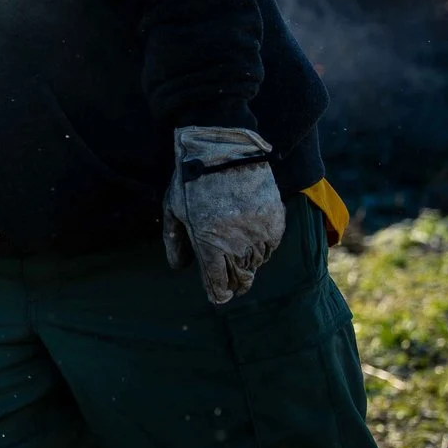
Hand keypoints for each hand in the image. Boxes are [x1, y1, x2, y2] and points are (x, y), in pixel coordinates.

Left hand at [162, 125, 285, 304]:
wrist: (223, 148)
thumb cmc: (190, 179)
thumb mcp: (173, 209)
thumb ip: (175, 240)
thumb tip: (179, 267)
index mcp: (208, 241)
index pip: (217, 279)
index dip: (218, 292)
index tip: (220, 298)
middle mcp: (236, 241)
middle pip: (241, 275)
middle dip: (237, 284)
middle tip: (235, 289)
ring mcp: (258, 229)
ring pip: (257, 261)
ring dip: (249, 267)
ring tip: (243, 268)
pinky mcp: (274, 217)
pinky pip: (272, 244)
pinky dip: (264, 249)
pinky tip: (255, 247)